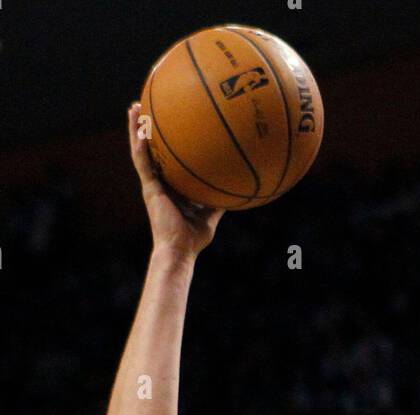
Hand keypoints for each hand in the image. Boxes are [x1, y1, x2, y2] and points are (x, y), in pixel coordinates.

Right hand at [129, 102, 223, 258]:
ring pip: (141, 151)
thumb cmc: (193, 239)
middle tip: (144, 106)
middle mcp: (158, 183)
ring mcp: (152, 185)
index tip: (166, 123)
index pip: (164, 159)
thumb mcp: (210, 216)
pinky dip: (140, 147)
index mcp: (169, 187)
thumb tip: (233, 190)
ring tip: (134, 107)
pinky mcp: (150, 189)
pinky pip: (143, 163)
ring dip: (136, 129)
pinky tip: (139, 130)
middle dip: (146, 128)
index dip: (163, 142)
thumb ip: (217, 202)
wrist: (179, 251)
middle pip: (150, 150)